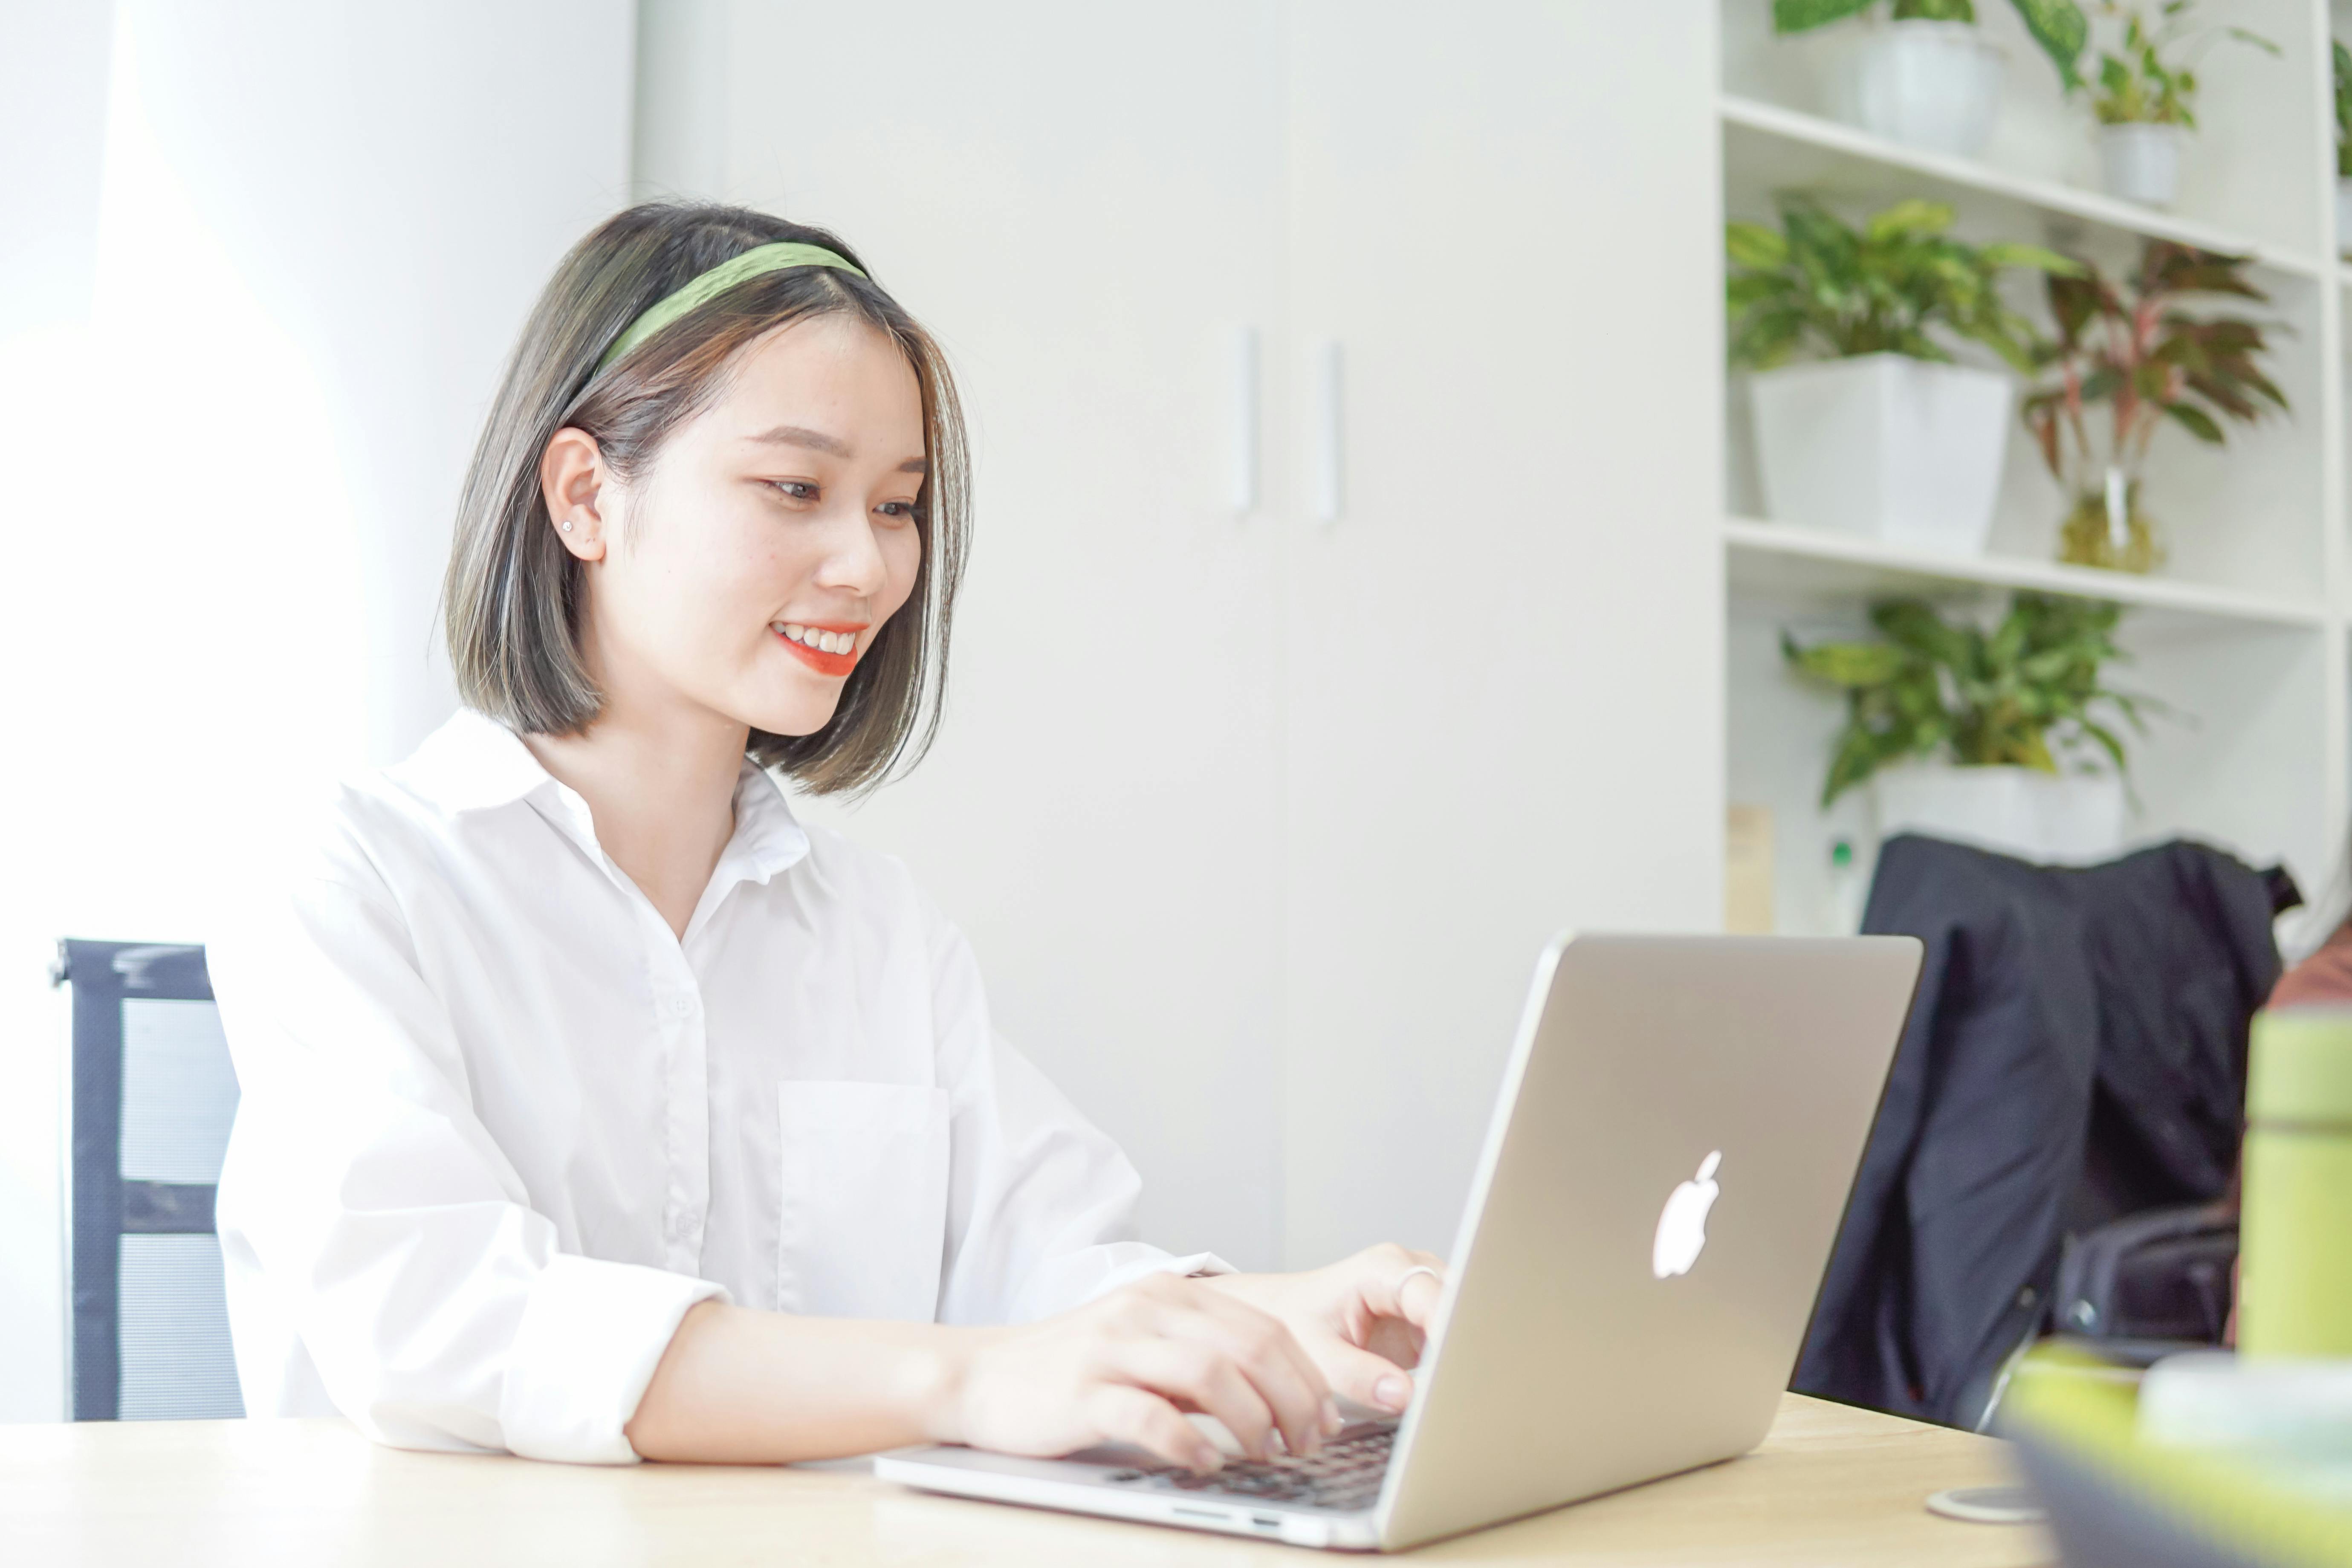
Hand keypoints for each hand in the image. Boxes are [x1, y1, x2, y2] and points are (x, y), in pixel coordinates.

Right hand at [936, 1273, 1341, 1471]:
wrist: (981, 1376)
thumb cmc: (1074, 1370)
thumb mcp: (1148, 1347)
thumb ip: (1206, 1361)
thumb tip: (1288, 1402)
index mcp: (1170, 1295)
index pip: (1264, 1328)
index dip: (1307, 1378)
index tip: (1327, 1421)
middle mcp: (1145, 1309)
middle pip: (1248, 1347)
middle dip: (1293, 1401)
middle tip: (1307, 1445)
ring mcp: (1112, 1347)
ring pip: (1209, 1373)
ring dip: (1252, 1420)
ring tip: (1267, 1455)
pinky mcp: (1081, 1390)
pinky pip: (1150, 1415)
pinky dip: (1189, 1443)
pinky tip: (1206, 1463)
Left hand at [1202, 1243, 1446, 1415]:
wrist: (1282, 1314)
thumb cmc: (1295, 1323)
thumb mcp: (1317, 1354)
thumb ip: (1358, 1375)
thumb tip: (1404, 1396)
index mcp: (1382, 1269)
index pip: (1433, 1295)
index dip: (1450, 1329)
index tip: (1456, 1365)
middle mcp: (1411, 1271)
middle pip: (1460, 1302)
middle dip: (1465, 1342)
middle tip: (1463, 1387)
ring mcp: (1425, 1292)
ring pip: (1466, 1318)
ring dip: (1464, 1353)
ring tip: (1459, 1390)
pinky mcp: (1429, 1318)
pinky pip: (1456, 1337)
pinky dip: (1456, 1361)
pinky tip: (1451, 1387)